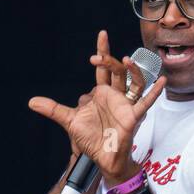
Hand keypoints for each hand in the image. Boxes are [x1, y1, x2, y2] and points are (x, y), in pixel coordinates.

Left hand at [28, 31, 165, 184]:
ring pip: (133, 83)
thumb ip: (53, 109)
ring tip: (127, 61)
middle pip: (116, 72)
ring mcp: (125, 105)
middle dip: (109, 61)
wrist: (101, 158)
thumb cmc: (90, 139)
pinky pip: (145, 102)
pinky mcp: (132, 116)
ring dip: (133, 71)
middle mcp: (115, 96)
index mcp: (100, 93)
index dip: (102, 52)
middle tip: (97, 56)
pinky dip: (153, 93)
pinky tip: (161, 82)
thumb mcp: (69, 121)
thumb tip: (32, 102)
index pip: (102, 69)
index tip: (102, 35)